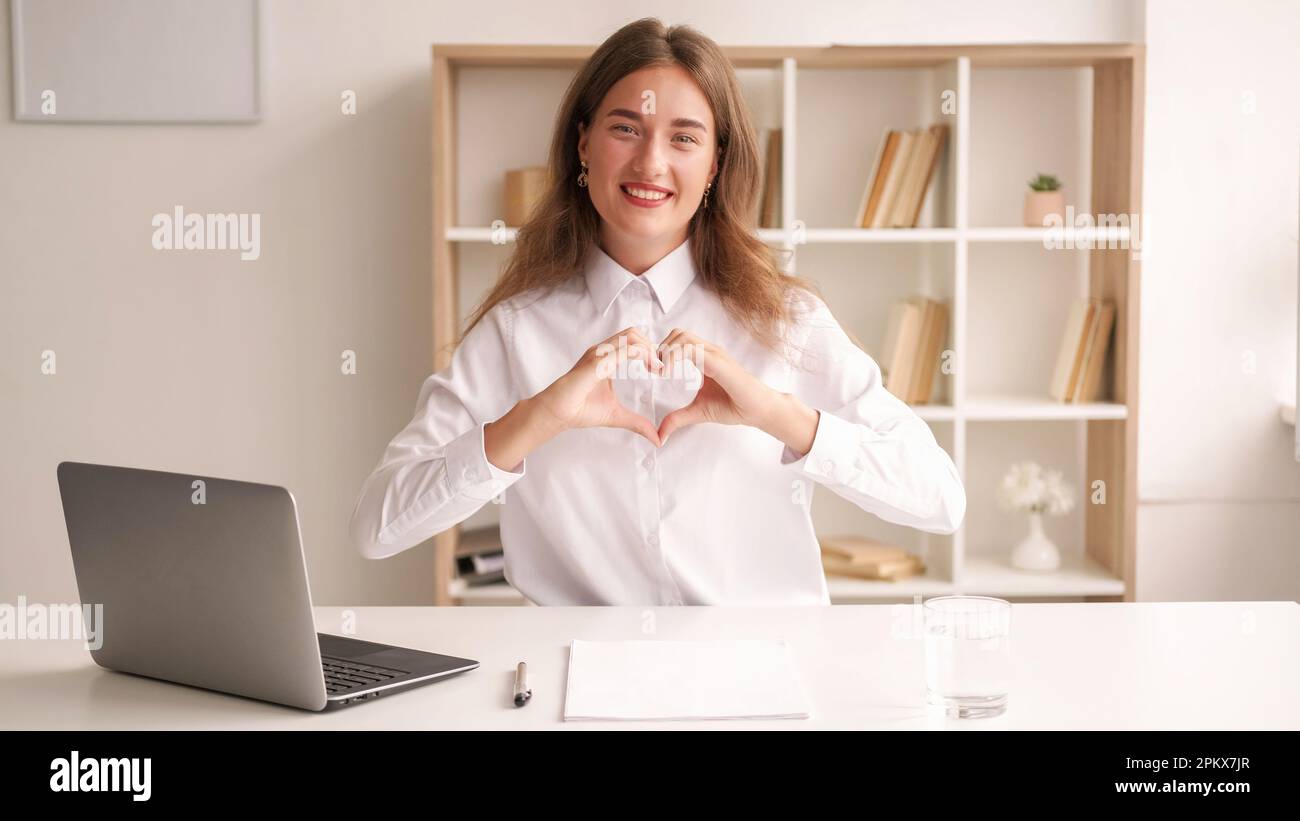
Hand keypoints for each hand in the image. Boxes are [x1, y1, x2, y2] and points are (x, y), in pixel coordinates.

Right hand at [531, 326, 663, 445]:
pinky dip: (641, 354)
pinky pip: (622, 349)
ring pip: (631, 336)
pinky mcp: (595, 362)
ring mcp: (598, 354)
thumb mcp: (616, 416)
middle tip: (660, 369)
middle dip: (652, 347)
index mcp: (606, 358)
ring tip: (657, 368)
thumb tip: (657, 439)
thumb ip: (637, 423)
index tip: (660, 370)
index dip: (650, 351)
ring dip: (649, 349)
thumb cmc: (579, 410)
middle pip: (634, 333)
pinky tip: (649, 368)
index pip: (633, 341)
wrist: (556, 413)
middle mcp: (602, 352)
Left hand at [656, 328, 796, 445]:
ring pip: (683, 337)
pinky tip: (668, 374)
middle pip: (677, 333)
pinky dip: (675, 357)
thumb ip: (677, 418)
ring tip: (661, 372)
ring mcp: (715, 355)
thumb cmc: (735, 406)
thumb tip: (659, 435)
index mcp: (704, 358)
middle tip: (654, 370)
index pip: (677, 340)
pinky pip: (693, 350)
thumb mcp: (698, 412)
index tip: (653, 371)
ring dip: (666, 352)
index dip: (661, 352)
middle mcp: (710, 351)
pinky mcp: (719, 363)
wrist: (759, 411)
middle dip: (661, 348)